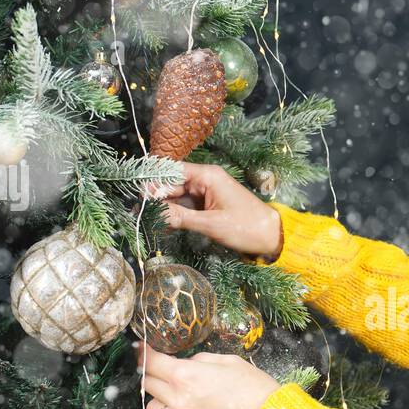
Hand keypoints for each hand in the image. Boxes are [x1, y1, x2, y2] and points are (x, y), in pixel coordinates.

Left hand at [137, 341, 280, 408]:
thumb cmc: (256, 391)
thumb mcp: (230, 362)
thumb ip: (202, 360)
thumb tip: (188, 362)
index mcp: (186, 377)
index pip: (151, 362)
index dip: (143, 353)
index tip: (141, 350)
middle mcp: (178, 402)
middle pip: (148, 384)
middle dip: (152, 375)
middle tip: (160, 371)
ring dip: (161, 400)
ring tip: (177, 397)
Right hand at [143, 162, 282, 259]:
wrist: (271, 237)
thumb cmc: (246, 227)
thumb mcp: (211, 224)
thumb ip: (181, 218)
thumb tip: (154, 213)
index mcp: (208, 176)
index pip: (172, 171)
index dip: (154, 182)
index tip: (137, 195)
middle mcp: (205, 180)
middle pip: (172, 184)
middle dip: (155, 198)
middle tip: (137, 213)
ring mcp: (206, 193)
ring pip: (176, 197)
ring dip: (163, 208)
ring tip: (145, 220)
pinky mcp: (208, 205)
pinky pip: (185, 207)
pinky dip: (175, 215)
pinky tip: (163, 225)